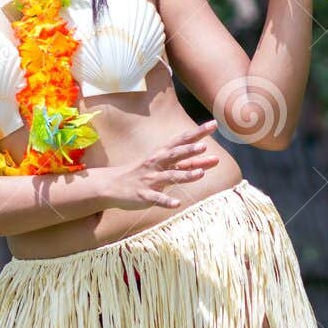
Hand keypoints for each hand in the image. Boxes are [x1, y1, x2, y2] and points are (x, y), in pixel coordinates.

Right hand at [101, 120, 219, 210]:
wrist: (113, 185)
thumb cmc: (144, 172)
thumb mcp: (165, 165)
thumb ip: (190, 163)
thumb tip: (214, 159)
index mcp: (162, 154)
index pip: (182, 141)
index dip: (197, 133)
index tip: (213, 124)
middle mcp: (156, 164)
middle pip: (174, 156)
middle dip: (188, 151)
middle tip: (203, 147)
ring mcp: (150, 180)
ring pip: (169, 177)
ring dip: (185, 175)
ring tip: (200, 173)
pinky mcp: (145, 195)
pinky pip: (157, 198)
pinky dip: (167, 201)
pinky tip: (177, 204)